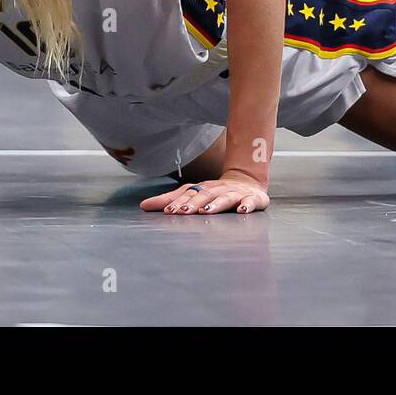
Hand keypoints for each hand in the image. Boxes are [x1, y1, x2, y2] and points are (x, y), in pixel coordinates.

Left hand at [140, 171, 269, 214]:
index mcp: (203, 188)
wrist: (248, 181)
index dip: (179, 201)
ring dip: (216, 204)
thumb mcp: (193, 194)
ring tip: (206, 211)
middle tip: (182, 212)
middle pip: (205, 195)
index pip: (189, 193)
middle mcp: (218, 189)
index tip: (168, 211)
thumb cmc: (215, 192)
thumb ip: (169, 200)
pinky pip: (251, 201)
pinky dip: (247, 205)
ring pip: (225, 198)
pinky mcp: (253, 198)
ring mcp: (235, 193)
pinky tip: (242, 210)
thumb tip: (142, 206)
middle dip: (193, 203)